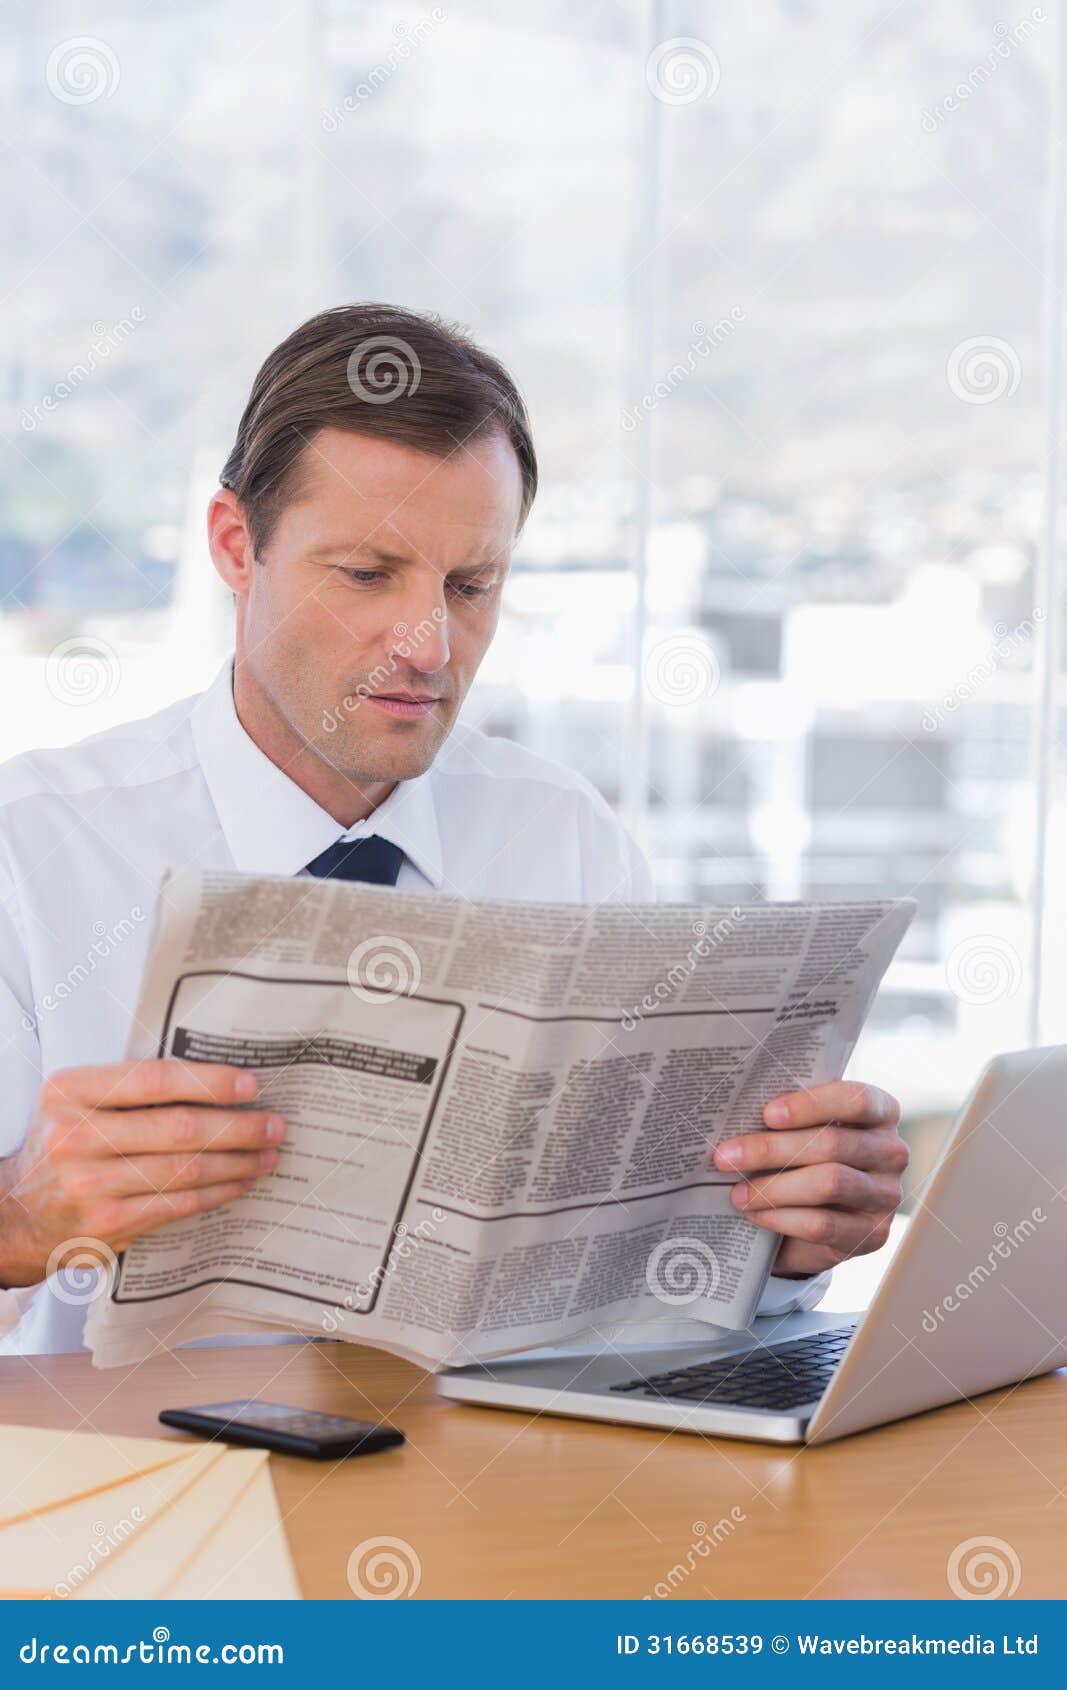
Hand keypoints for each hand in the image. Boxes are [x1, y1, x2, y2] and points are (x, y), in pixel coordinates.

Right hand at [0, 1059, 285, 1286]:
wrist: (16, 1212)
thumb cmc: (63, 1144)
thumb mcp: (77, 1101)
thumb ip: (129, 1087)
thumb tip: (216, 1079)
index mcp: (71, 1092)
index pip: (154, 1079)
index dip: (209, 1081)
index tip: (251, 1085)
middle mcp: (77, 1137)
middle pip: (179, 1128)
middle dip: (238, 1126)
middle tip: (275, 1124)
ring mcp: (91, 1185)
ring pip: (186, 1170)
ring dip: (237, 1162)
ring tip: (268, 1154)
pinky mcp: (108, 1225)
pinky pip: (178, 1205)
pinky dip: (217, 1192)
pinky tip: (240, 1182)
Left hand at [712, 1081, 907, 1277]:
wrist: (821, 1211)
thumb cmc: (807, 1153)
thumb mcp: (805, 1128)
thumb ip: (788, 1115)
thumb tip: (735, 1112)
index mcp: (881, 1111)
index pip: (855, 1100)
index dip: (810, 1105)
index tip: (767, 1114)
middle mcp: (892, 1151)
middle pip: (832, 1144)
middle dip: (771, 1149)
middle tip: (726, 1156)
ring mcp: (886, 1195)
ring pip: (828, 1183)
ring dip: (773, 1188)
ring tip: (736, 1191)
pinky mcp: (873, 1235)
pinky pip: (823, 1224)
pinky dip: (781, 1217)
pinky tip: (755, 1213)